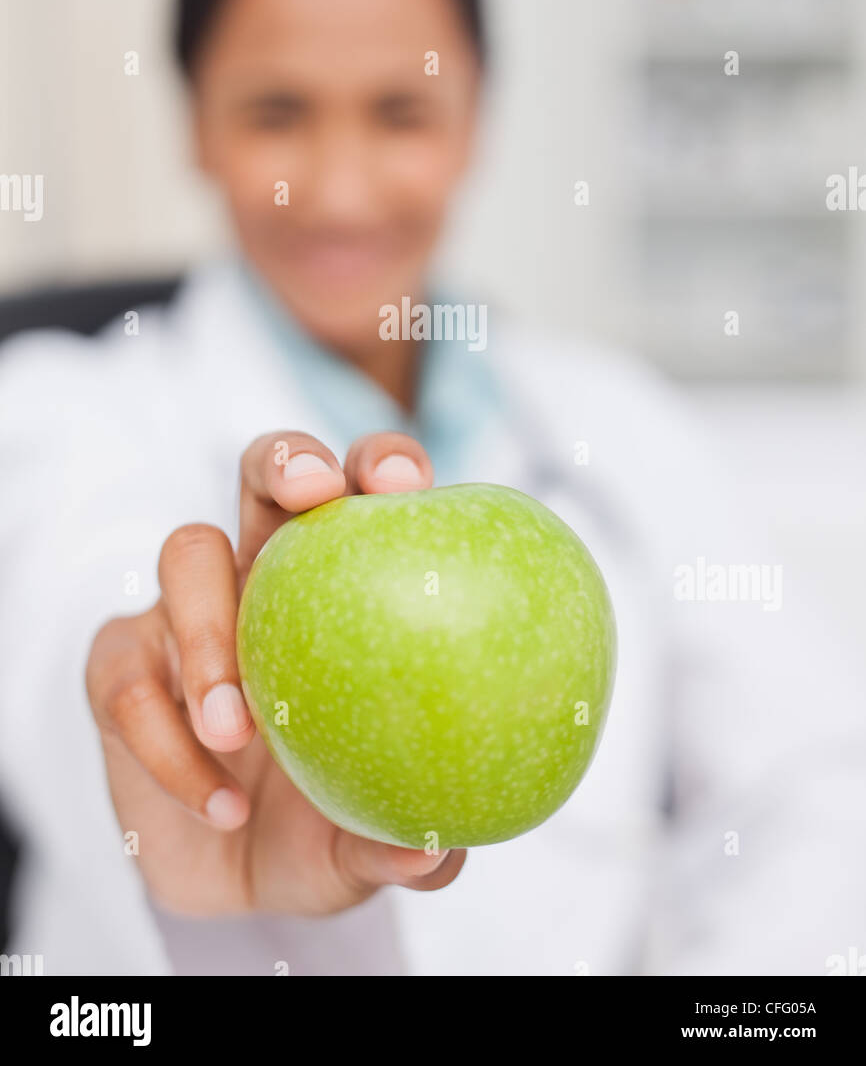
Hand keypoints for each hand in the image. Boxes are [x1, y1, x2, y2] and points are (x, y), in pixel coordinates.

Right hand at [86, 430, 466, 915]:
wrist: (231, 882)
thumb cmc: (320, 831)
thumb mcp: (364, 847)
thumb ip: (399, 846)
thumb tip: (437, 850)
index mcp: (343, 586)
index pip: (366, 491)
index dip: (383, 462)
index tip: (408, 484)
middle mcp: (264, 576)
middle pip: (266, 472)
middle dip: (288, 461)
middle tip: (316, 493)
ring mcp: (187, 611)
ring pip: (186, 553)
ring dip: (210, 630)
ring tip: (236, 725)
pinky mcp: (123, 662)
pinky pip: (129, 677)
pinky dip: (169, 745)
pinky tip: (216, 803)